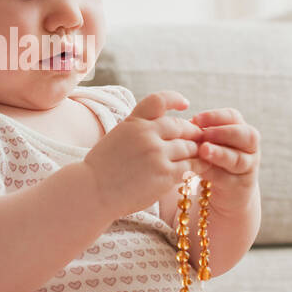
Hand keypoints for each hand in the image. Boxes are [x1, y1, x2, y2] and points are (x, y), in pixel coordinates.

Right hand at [83, 90, 203, 219]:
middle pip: (182, 126)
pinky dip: (198, 167)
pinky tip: (198, 169)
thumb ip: (138, 129)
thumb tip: (162, 127)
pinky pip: (191, 166)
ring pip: (190, 147)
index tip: (185, 105)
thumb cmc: (103, 169)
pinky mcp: (165, 174)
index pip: (159, 100)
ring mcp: (157, 154)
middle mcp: (146, 134)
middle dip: (193, 133)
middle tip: (198, 140)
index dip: (175, 99)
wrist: (93, 192)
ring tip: (198, 156)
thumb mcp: (117, 137)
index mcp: (133, 122)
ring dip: (196, 152)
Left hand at [184, 107, 260, 214]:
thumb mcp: (202, 144)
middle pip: (247, 135)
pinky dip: (214, 174)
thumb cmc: (203, 162)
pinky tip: (200, 170)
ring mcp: (247, 169)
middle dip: (223, 132)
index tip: (195, 119)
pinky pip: (229, 179)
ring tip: (203, 150)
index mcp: (239, 130)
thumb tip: (181, 124)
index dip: (215, 116)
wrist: (213, 195)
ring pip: (239, 159)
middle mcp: (249, 148)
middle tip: (203, 133)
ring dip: (220, 153)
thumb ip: (197, 134)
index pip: (233, 117)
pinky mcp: (240, 188)